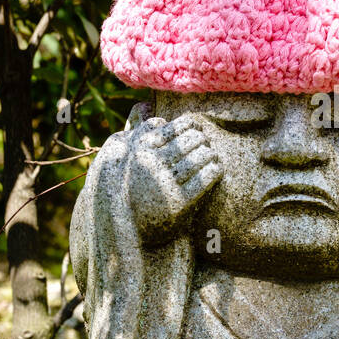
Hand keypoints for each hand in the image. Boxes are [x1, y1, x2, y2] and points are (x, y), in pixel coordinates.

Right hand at [92, 114, 221, 243]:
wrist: (125, 227)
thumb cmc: (130, 183)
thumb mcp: (123, 155)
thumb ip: (138, 132)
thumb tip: (152, 112)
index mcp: (141, 148)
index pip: (178, 126)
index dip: (193, 127)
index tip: (196, 133)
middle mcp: (152, 164)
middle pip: (193, 140)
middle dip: (203, 141)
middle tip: (205, 146)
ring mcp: (165, 184)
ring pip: (202, 156)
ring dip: (211, 155)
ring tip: (211, 157)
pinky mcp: (179, 203)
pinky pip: (207, 177)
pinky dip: (215, 169)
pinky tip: (216, 169)